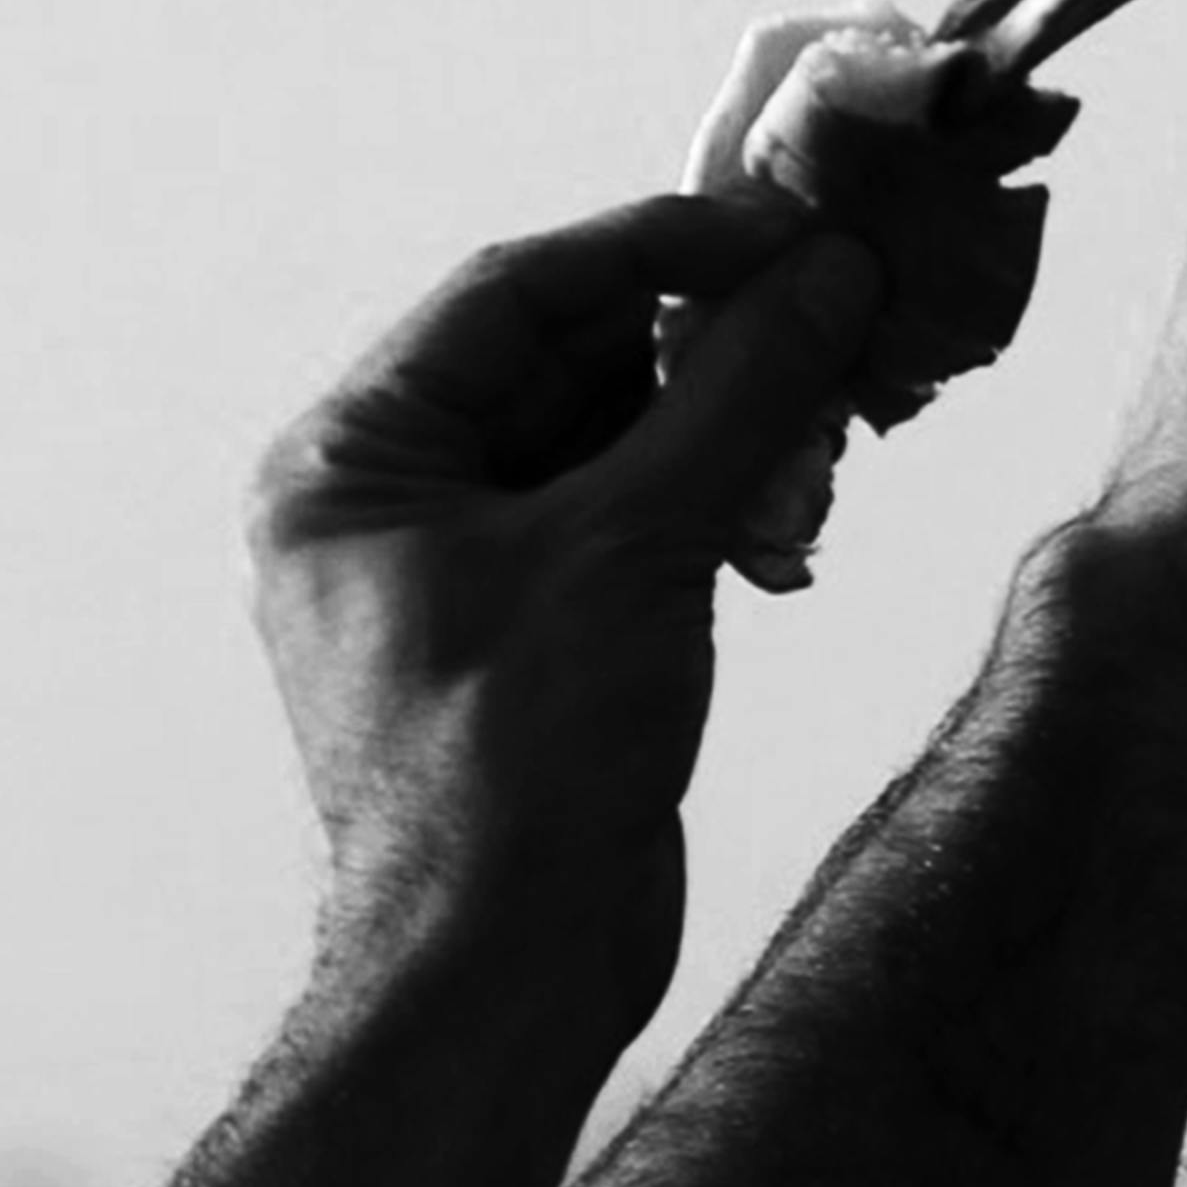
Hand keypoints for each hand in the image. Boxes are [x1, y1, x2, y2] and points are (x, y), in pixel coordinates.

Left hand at [249, 193, 884, 988]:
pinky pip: (628, 520)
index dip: (655, 242)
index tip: (783, 218)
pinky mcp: (534, 636)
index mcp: (349, 462)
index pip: (510, 294)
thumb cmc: (519, 757)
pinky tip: (795, 500)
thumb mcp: (632, 547)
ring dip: (724, 414)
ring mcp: (459, 573)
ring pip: (608, 439)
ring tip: (836, 392)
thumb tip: (829, 271)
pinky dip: (714, 497)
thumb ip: (735, 395)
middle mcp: (386, 504)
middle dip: (703, 331)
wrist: (504, 968)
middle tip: (833, 293)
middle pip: (562, 360)